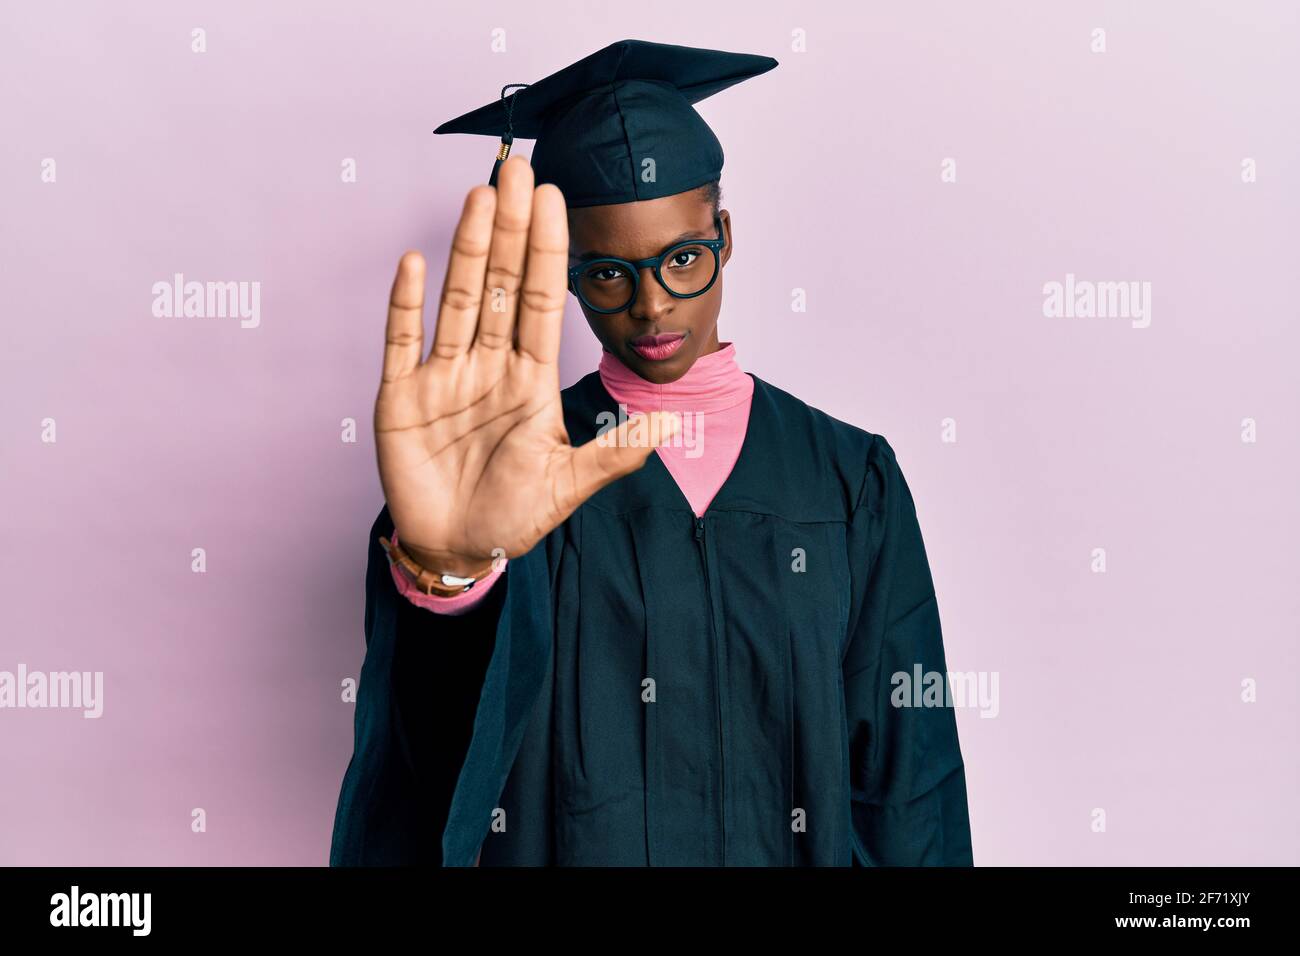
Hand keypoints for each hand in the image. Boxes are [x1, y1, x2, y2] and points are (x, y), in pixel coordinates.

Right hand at [374, 155, 678, 576]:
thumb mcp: (568, 485)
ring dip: (468, 249)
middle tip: (518, 171)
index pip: (543, 303)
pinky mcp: (402, 395)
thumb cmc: (513, 516)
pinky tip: (415, 261)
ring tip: (479, 197)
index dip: (549, 252)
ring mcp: (444, 376)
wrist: (455, 548)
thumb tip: (672, 426)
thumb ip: (614, 453)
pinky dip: (406, 303)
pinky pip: (402, 340)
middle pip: (502, 286)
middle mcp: (489, 366)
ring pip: (458, 299)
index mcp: (531, 380)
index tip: (555, 201)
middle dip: (512, 230)